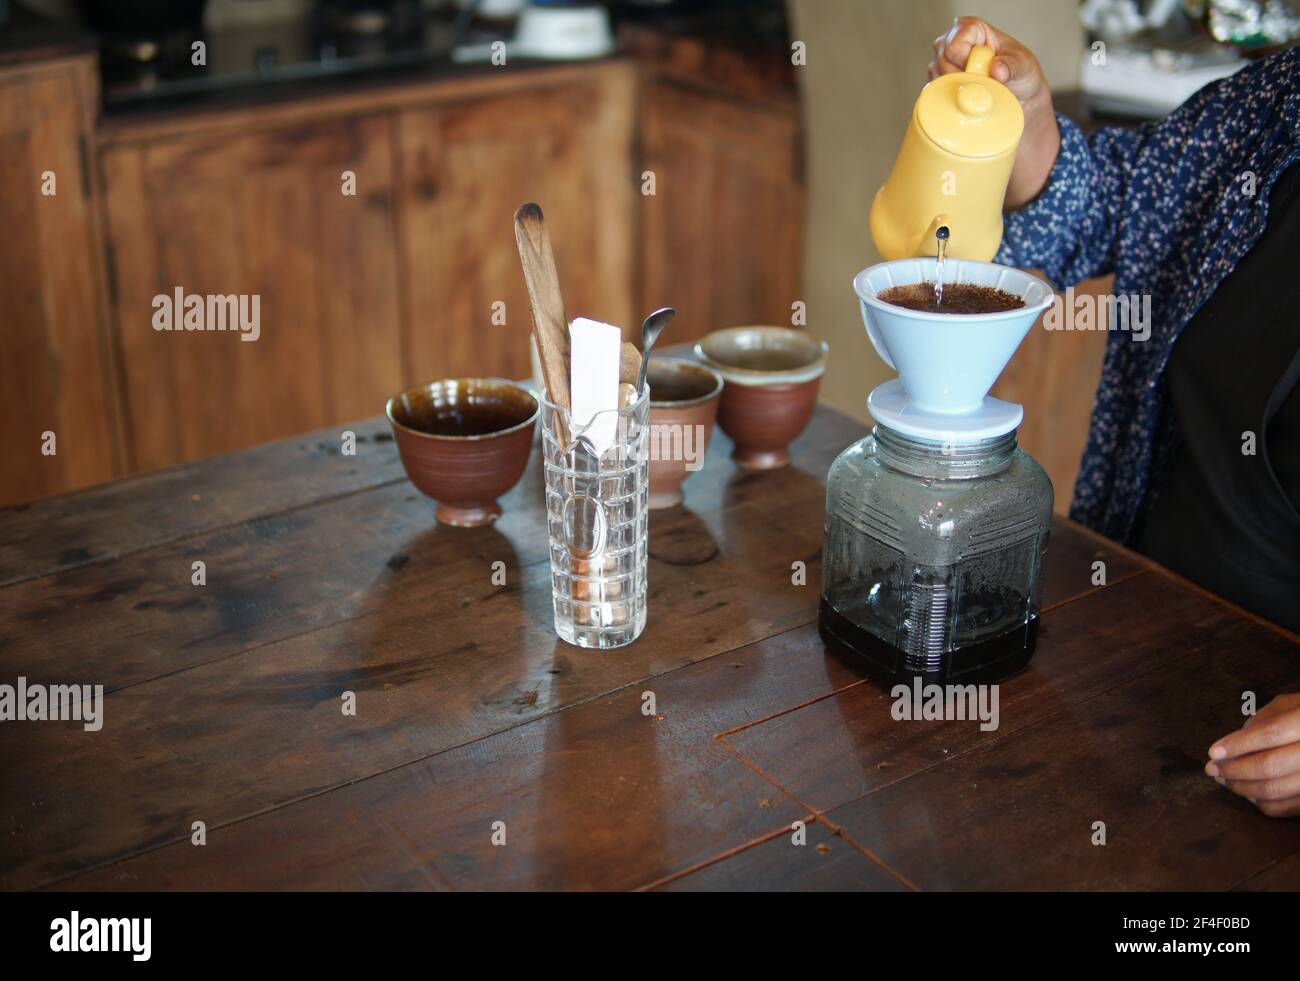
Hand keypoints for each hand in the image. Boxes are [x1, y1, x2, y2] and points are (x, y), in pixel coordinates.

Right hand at [927, 16, 1059, 209]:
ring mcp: (941, 64)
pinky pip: (932, 94)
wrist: (1015, 99)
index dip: (966, 62)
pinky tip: (963, 101)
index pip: (954, 46)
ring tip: (976, 92)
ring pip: (935, 80)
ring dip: (955, 91)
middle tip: (982, 85)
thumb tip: (997, 70)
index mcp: (971, 29)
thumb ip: (1012, 66)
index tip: (983, 70)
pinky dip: (948, 100)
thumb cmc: (1020, 75)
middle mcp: (951, 42)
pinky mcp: (937, 84)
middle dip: (961, 79)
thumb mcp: (1024, 67)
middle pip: (941, 63)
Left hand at [1206, 693, 1299, 817]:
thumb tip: (1232, 745)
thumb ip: (1263, 721)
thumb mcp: (1289, 705)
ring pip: (1277, 791)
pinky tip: (1249, 793)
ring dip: (1243, 788)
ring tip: (1224, 780)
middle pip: (1271, 766)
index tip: (1213, 752)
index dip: (1239, 744)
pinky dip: (1263, 803)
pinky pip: (1288, 808)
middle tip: (1212, 769)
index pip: (1270, 734)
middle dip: (1234, 770)